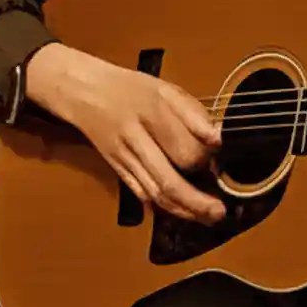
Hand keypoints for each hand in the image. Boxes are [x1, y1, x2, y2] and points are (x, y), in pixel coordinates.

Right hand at [26, 43, 225, 223]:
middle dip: (197, 201)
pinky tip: (183, 211)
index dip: (207, 158)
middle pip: (168, 180)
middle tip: (220, 211)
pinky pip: (142, 194)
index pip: (185, 147)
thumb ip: (193, 113)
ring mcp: (124, 159)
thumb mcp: (166, 89)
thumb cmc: (131, 89)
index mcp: (152, 112)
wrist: (84, 93)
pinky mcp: (118, 170)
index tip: (222, 159)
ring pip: (155, 193)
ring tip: (207, 217)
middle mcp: (136, 138)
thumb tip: (218, 139)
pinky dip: (164, 207)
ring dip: (183, 210)